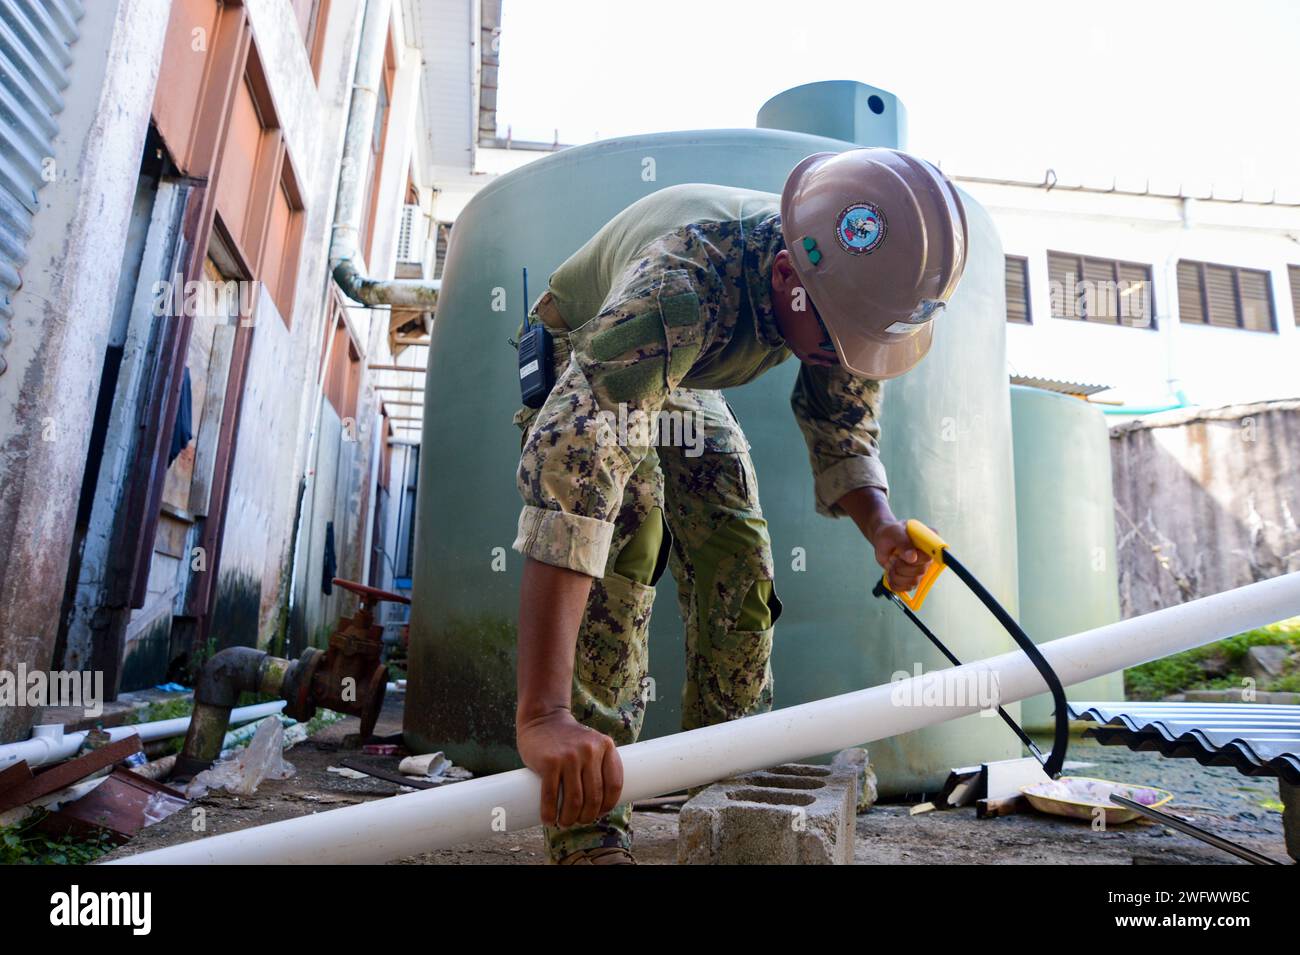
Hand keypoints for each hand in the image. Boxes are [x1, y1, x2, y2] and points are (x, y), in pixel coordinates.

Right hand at [517, 709, 622, 827]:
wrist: (543, 718)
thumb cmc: (568, 738)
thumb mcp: (591, 744)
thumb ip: (599, 764)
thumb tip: (602, 803)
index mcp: (606, 746)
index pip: (614, 784)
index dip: (608, 805)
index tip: (599, 813)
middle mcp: (590, 751)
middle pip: (594, 796)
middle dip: (587, 816)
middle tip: (579, 821)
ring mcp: (569, 756)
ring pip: (574, 800)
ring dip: (569, 819)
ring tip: (564, 823)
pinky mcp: (549, 762)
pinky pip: (551, 796)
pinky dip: (549, 813)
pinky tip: (548, 820)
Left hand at [872, 519, 931, 593]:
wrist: (884, 540)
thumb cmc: (892, 533)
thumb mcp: (896, 533)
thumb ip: (904, 543)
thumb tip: (912, 557)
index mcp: (929, 543)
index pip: (932, 556)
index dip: (919, 559)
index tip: (911, 558)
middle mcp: (928, 558)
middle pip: (921, 571)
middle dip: (902, 566)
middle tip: (894, 556)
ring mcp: (921, 569)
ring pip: (913, 582)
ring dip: (897, 574)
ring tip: (892, 563)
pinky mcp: (912, 578)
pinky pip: (906, 588)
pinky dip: (895, 582)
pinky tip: (891, 572)